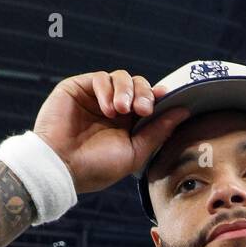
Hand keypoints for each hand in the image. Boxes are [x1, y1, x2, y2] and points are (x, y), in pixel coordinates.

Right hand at [34, 70, 190, 193]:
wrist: (62, 168)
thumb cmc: (96, 167)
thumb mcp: (135, 153)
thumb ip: (157, 131)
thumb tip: (183, 111)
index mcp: (126, 124)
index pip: (147, 101)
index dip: (157, 97)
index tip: (165, 99)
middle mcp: (111, 108)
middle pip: (138, 85)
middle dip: (144, 94)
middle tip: (143, 110)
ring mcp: (94, 98)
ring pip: (121, 77)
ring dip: (127, 91)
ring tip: (122, 111)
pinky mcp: (77, 89)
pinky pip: (100, 78)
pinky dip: (107, 90)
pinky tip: (108, 109)